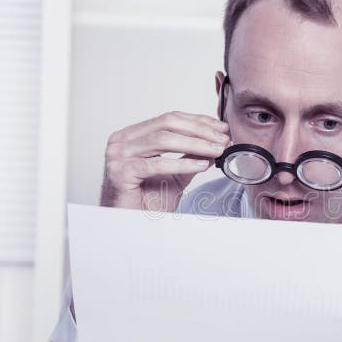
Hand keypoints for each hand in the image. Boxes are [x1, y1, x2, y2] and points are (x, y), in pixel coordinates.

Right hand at [100, 111, 229, 210]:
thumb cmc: (148, 199)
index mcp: (133, 134)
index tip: (221, 127)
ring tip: (216, 150)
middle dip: (200, 130)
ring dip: (196, 144)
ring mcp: (119, 154)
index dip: (198, 121)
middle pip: (167, 124)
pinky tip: (201, 165)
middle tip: (222, 139)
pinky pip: (157, 164)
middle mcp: (122, 140)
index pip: (170, 119)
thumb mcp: (176, 173)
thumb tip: (215, 142)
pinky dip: (182, 163)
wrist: (130, 222)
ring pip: (163, 140)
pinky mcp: (121, 172)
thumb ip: (191, 155)